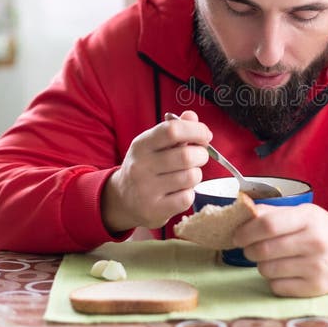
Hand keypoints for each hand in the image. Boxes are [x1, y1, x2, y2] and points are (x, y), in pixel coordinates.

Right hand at [101, 110, 211, 232]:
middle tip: (199, 156)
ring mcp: (146, 190)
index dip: (196, 130)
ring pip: (191, 177)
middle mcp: (141, 166)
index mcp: (141, 144)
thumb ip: (174, 128)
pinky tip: (179, 191)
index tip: (205, 135)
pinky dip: (189, 193)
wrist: (122, 199)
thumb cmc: (145, 166)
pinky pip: (187, 198)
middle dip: (202, 154)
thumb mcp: (153, 144)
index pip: (172, 130)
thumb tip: (192, 116)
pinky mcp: (154, 210)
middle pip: (187, 155)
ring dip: (196, 174)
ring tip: (186, 175)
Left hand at [233, 204, 327, 296]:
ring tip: (272, 259)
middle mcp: (314, 242)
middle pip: (264, 250)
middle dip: (249, 250)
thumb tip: (243, 211)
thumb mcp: (304, 213)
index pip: (267, 225)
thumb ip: (273, 212)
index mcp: (309, 218)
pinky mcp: (316, 288)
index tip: (237, 236)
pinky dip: (274, 280)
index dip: (245, 232)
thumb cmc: (324, 229)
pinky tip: (284, 272)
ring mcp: (316, 267)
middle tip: (250, 248)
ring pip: (268, 270)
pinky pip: (278, 287)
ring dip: (262, 265)